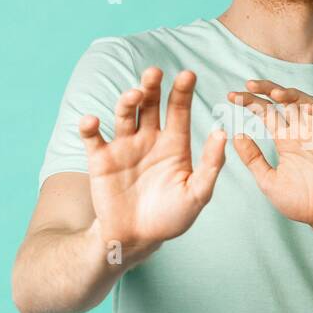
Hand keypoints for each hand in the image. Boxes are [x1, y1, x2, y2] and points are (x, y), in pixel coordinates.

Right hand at [81, 66, 226, 256]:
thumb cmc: (171, 218)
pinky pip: (93, 137)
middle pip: (149, 104)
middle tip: (155, 73)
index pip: (178, 110)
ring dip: (126, 101)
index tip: (188, 75)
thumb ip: (211, 165)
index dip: (182, 92)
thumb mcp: (198, 194)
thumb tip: (222, 133)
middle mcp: (149, 139)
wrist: (137, 239)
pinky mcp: (101, 159)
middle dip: (152, 86)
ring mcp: (124, 146)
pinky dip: (89, 126)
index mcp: (174, 143)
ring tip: (134, 95)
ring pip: (124, 114)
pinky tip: (92, 121)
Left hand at [226, 79, 312, 233]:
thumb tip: (235, 134)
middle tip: (248, 85)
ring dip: (292, 95)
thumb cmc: (298, 201)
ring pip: (307, 103)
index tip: (230, 97)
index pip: (266, 112)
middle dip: (268, 90)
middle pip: (285, 101)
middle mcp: (301, 132)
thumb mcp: (267, 179)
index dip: (250, 102)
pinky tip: (306, 109)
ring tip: (275, 94)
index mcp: (284, 139)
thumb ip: (252, 158)